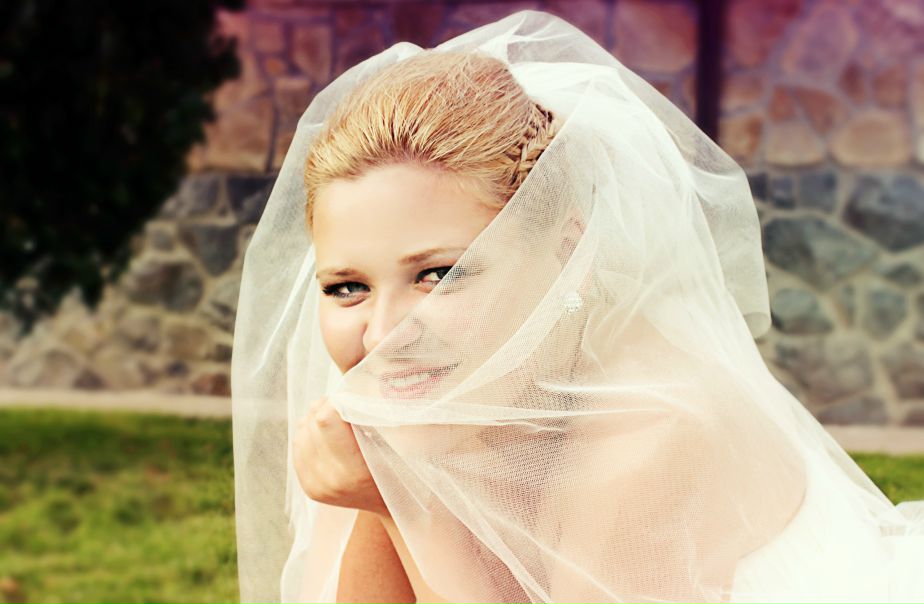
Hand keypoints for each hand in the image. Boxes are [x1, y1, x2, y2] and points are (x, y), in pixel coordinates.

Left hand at [292, 397, 388, 516]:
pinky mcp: (309, 487)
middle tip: (342, 403)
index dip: (337, 402)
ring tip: (333, 416)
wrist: (393, 504)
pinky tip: (324, 432)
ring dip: (314, 419)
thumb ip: (372, 419)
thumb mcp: (395, 442)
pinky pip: (297, 447)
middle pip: (311, 423)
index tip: (349, 398)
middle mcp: (331, 480)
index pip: (326, 420)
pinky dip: (308, 434)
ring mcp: (317, 486)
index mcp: (355, 470)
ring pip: (301, 433)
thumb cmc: (400, 466)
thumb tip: (348, 391)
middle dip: (325, 407)